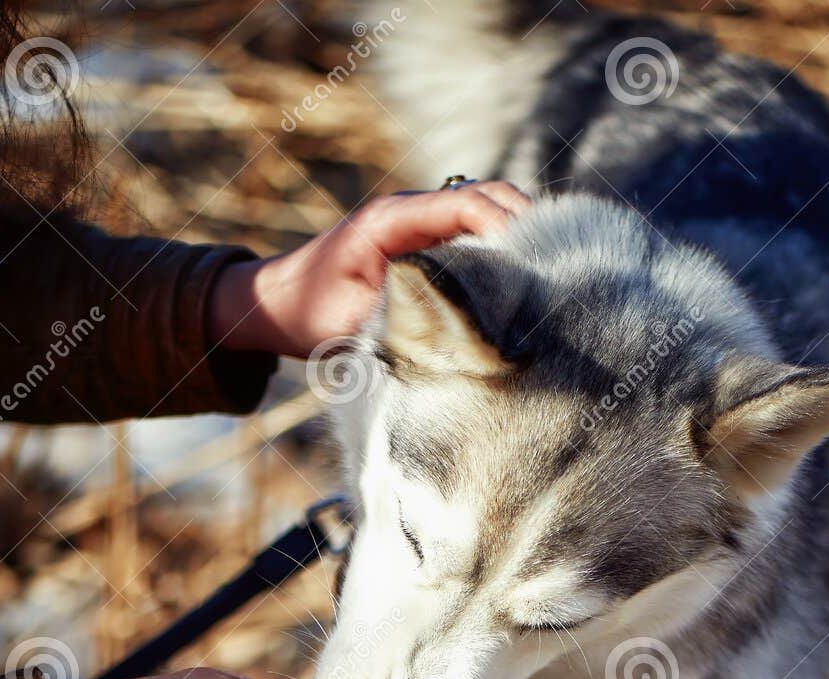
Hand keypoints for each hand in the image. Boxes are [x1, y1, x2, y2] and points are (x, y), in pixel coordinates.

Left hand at [208, 181, 530, 357]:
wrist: (272, 305)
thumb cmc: (305, 316)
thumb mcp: (351, 326)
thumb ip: (401, 321)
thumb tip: (458, 332)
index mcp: (389, 220)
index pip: (465, 203)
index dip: (506, 227)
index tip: (535, 262)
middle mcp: (408, 212)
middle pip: (485, 196)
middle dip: (525, 224)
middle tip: (557, 268)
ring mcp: (418, 223)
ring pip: (484, 211)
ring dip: (517, 235)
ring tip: (548, 274)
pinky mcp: (422, 241)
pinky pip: (472, 232)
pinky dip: (500, 248)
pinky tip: (520, 282)